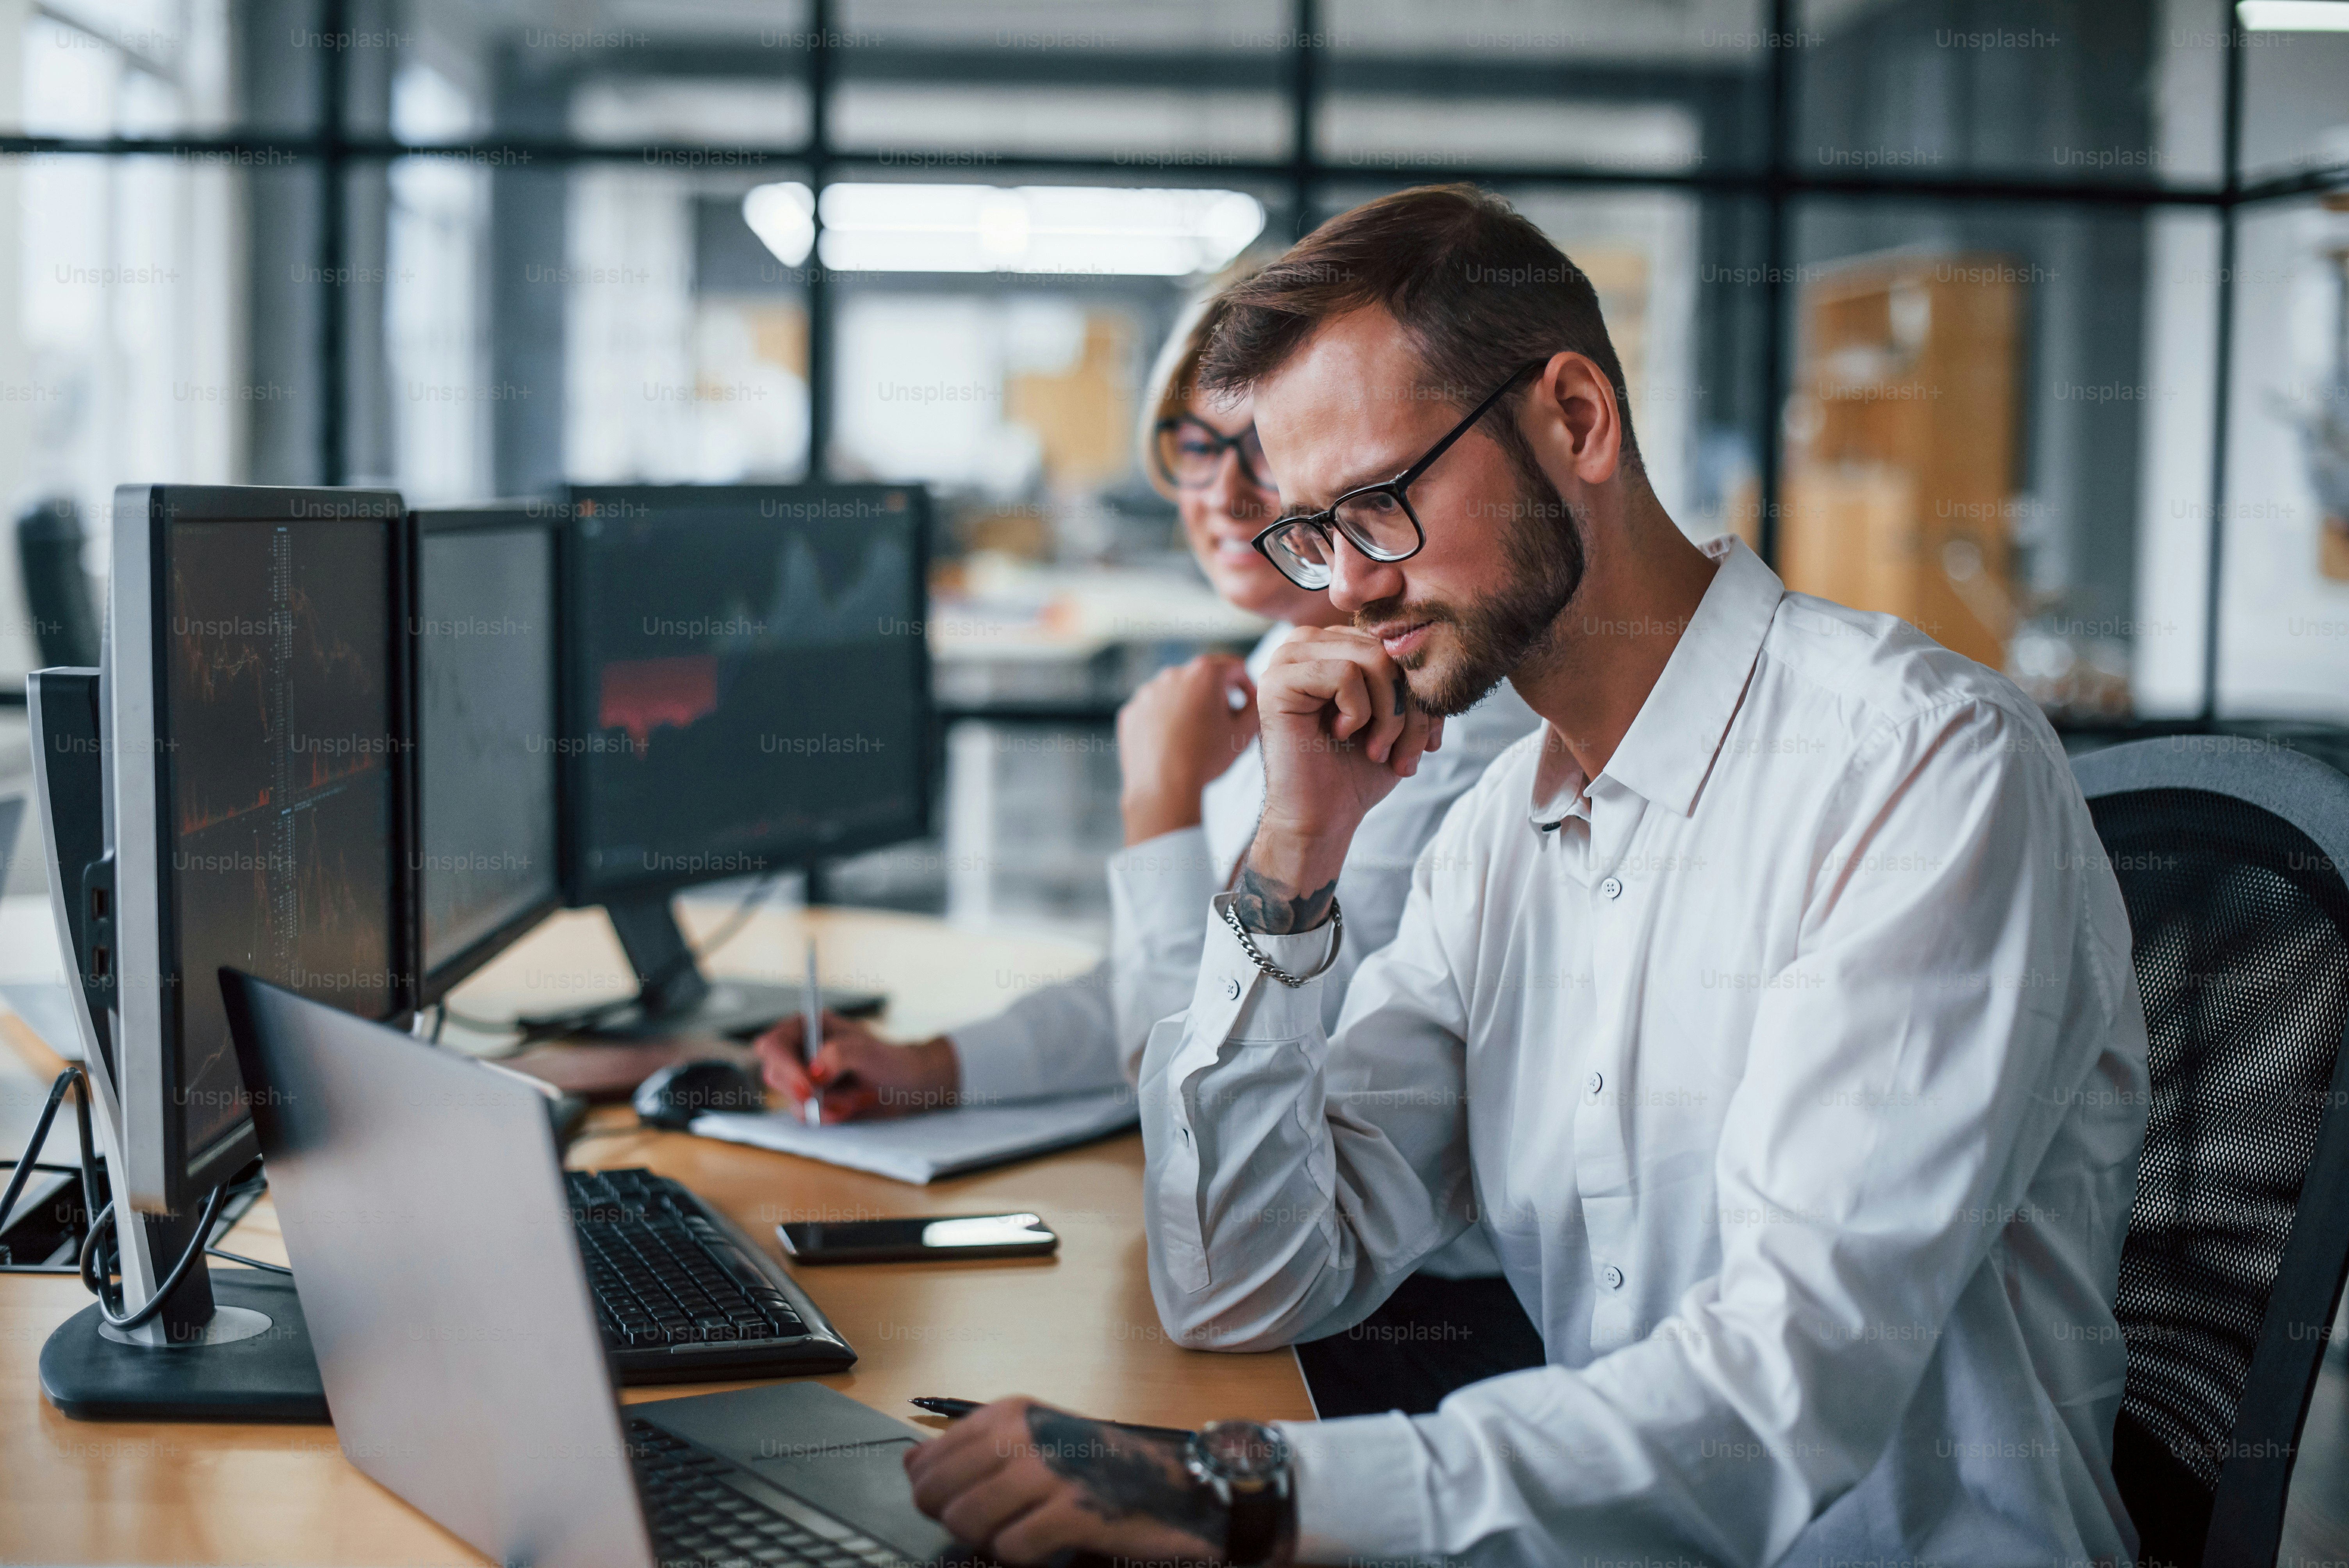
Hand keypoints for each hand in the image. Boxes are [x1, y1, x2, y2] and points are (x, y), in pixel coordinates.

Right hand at [751, 1013, 957, 1121]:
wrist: (905, 1086)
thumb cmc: (889, 1060)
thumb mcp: (867, 1051)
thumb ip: (839, 1054)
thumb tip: (814, 1072)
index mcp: (807, 1027)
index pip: (774, 1045)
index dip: (785, 1067)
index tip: (808, 1087)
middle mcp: (800, 1051)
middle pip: (776, 1075)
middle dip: (806, 1091)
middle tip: (834, 1098)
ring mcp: (803, 1078)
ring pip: (790, 1099)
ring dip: (823, 1105)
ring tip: (855, 1098)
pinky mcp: (811, 1101)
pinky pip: (805, 1115)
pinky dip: (828, 1116)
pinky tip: (850, 1106)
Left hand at [904, 1397, 1224, 1564]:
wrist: (1175, 1488)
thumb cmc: (1099, 1467)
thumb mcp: (1032, 1439)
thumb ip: (972, 1448)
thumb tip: (911, 1464)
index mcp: (1010, 1412)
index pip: (926, 1462)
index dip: (933, 1495)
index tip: (964, 1501)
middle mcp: (1023, 1434)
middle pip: (937, 1496)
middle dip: (957, 1521)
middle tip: (998, 1523)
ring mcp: (1048, 1472)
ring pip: (967, 1523)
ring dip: (990, 1540)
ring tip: (1025, 1532)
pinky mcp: (1071, 1511)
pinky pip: (1011, 1550)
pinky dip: (1024, 1557)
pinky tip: (1051, 1544)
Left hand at [1117, 653, 1259, 844]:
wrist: (1164, 788)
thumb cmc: (1205, 759)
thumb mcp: (1244, 733)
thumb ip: (1255, 707)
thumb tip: (1252, 699)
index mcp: (1204, 673)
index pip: (1234, 667)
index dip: (1246, 685)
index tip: (1247, 704)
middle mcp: (1173, 674)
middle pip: (1202, 678)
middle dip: (1215, 696)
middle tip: (1223, 724)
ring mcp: (1148, 692)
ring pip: (1176, 694)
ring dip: (1188, 708)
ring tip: (1195, 737)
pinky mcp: (1131, 711)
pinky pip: (1153, 710)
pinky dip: (1163, 721)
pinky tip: (1172, 743)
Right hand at [1239, 626, 1443, 932]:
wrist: (1323, 818)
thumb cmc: (1358, 770)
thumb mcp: (1402, 715)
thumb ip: (1413, 677)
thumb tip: (1442, 655)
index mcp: (1333, 644)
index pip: (1395, 642)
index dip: (1420, 689)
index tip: (1427, 738)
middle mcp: (1306, 643)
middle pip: (1386, 648)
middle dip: (1411, 705)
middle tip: (1403, 751)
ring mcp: (1286, 659)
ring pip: (1371, 658)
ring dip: (1390, 713)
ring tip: (1377, 748)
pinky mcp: (1276, 681)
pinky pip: (1344, 674)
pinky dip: (1357, 713)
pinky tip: (1340, 735)